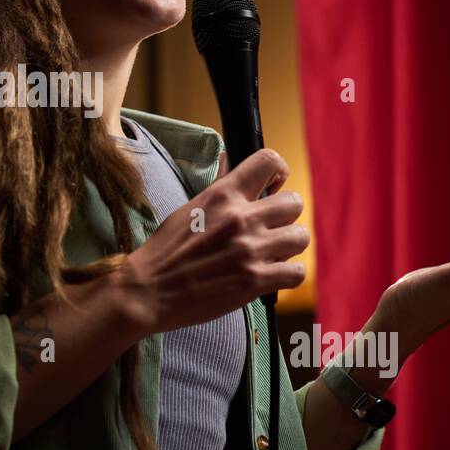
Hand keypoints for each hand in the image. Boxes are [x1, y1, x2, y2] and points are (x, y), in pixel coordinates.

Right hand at [120, 147, 305, 336]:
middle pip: (295, 202)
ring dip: (288, 246)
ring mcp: (250, 249)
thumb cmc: (165, 250)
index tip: (274, 187)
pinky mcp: (255, 281)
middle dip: (285, 216)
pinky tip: (272, 275)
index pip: (269, 161)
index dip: (279, 173)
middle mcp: (241, 217)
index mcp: (223, 195)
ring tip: (270, 254)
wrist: (149, 290)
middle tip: (270, 229)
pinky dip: (288, 275)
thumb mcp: (190, 208)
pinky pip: (297, 272)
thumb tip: (229, 159)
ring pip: (300, 237)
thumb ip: (219, 187)